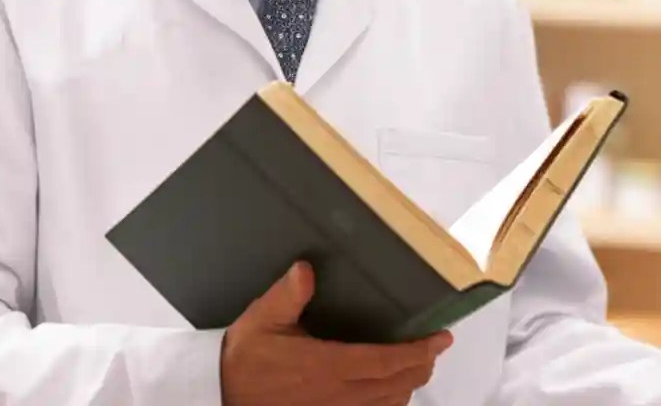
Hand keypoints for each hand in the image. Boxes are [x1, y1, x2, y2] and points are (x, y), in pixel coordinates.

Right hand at [221, 262, 453, 405]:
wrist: (219, 396)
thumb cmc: (242, 359)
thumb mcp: (262, 320)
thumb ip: (288, 295)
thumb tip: (306, 268)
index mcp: (328, 366)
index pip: (387, 361)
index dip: (419, 351)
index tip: (441, 338)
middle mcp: (337, 394)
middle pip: (396, 385)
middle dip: (421, 366)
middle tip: (434, 348)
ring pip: (387, 405)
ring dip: (408, 386)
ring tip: (418, 366)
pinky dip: (388, 404)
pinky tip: (391, 392)